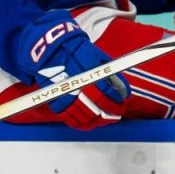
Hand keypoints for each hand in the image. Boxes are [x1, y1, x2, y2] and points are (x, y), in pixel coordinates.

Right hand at [14, 11, 127, 129]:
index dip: (115, 103)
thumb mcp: (97, 56)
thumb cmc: (77, 51)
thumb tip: (124, 92)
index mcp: (88, 70)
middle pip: (95, 105)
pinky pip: (67, 117)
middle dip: (108, 114)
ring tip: (104, 120)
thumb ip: (111, 74)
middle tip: (115, 116)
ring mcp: (64, 92)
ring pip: (82, 114)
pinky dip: (79, 123)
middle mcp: (76, 82)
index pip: (105, 92)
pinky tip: (88, 124)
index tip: (120, 106)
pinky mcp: (53, 98)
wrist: (50, 49)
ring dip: (96, 120)